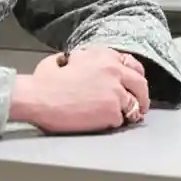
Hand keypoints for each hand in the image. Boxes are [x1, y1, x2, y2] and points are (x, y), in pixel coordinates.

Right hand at [11, 47, 148, 133]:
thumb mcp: (65, 59)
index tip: (134, 84)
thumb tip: (78, 61)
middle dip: (142, 96)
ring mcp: (116, 91)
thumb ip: (81, 59)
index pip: (132, 64)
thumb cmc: (44, 81)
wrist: (38, 98)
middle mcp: (114, 71)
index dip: (135, 76)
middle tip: (141, 105)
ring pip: (135, 104)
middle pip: (140, 84)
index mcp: (104, 56)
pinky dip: (115, 123)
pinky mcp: (112, 111)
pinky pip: (121, 119)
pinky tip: (107, 124)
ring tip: (128, 118)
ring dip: (132, 112)